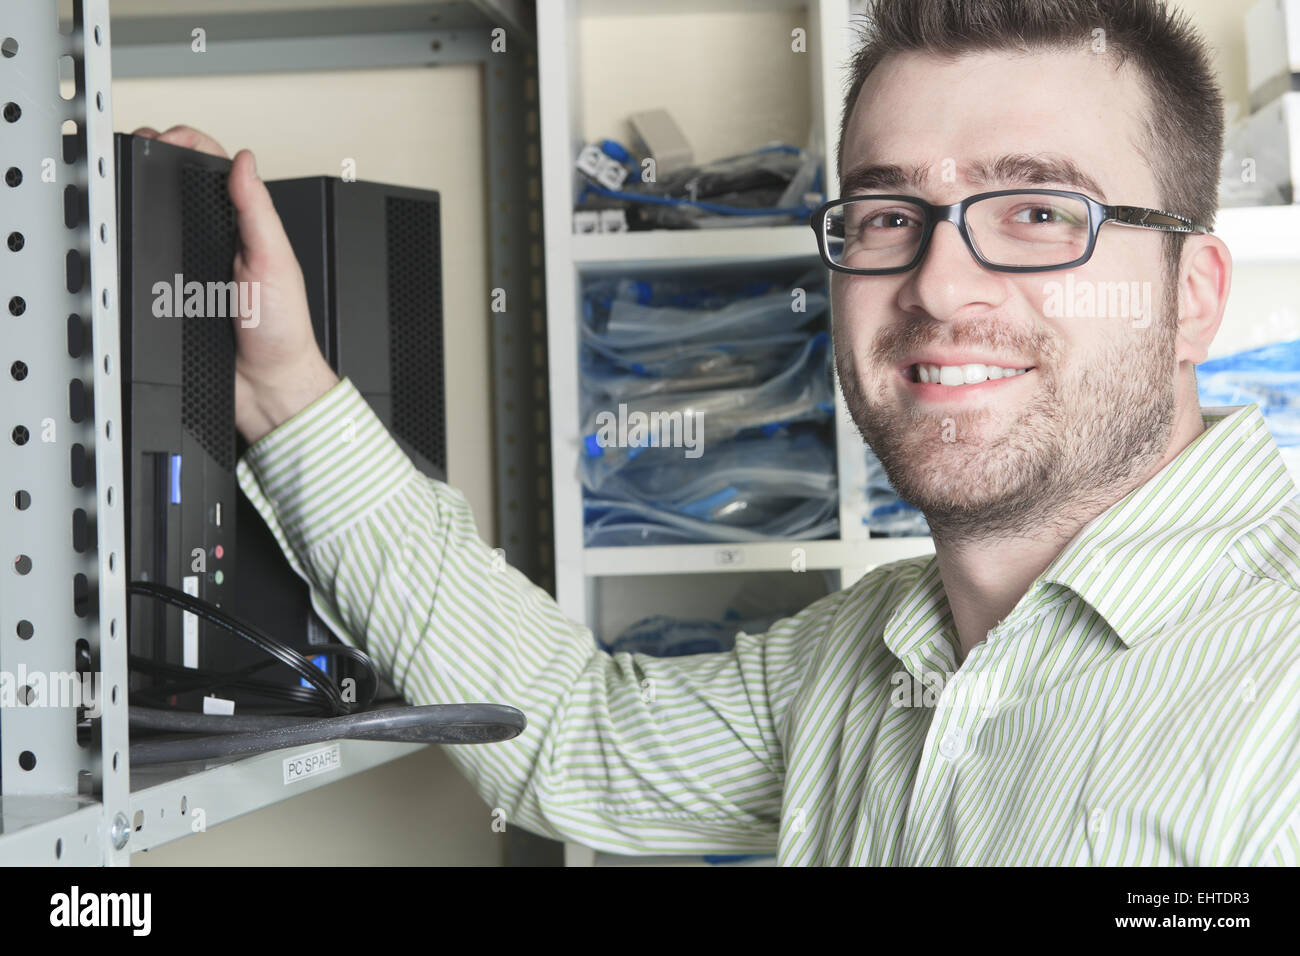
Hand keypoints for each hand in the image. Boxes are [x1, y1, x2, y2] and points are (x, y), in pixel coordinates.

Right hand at [131, 125, 338, 444]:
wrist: (266, 385)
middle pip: (176, 189)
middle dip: (151, 166)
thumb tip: (246, 162)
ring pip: (155, 224)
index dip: (188, 145)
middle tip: (134, 155)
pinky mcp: (171, 295)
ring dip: (138, 207)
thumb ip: (258, 213)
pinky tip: (126, 241)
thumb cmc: (282, 331)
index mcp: (246, 227)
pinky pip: (144, 266)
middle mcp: (218, 242)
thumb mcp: (275, 263)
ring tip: (124, 188)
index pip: (213, 169)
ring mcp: (192, 267)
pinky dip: (132, 254)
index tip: (167, 140)